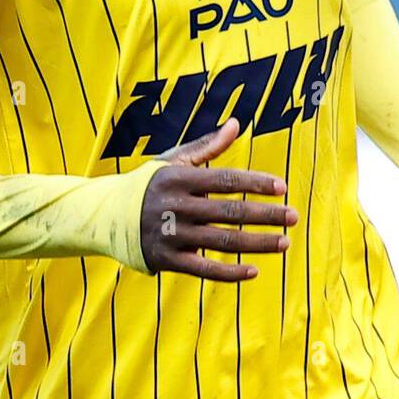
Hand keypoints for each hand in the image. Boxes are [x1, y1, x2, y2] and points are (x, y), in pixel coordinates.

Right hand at [140, 117, 296, 281]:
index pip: (225, 180)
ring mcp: (171, 236)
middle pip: (229, 212)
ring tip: (284, 242)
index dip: (255, 183)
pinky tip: (254, 271)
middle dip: (265, 214)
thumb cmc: (148, 184)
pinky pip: (204, 270)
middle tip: (293, 216)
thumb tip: (236, 124)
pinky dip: (230, 273)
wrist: (105, 216)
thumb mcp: (172, 161)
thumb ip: (207, 147)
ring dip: (257, 243)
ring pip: (222, 242)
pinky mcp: (167, 260)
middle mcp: (175, 206)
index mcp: (179, 178)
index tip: (282, 187)